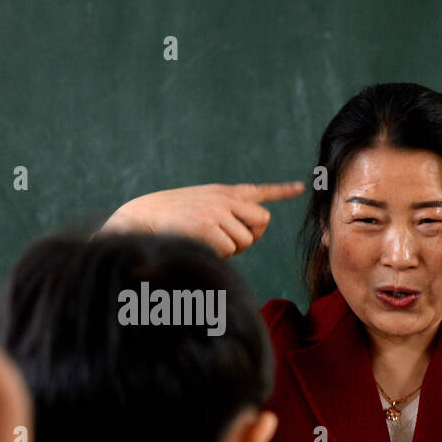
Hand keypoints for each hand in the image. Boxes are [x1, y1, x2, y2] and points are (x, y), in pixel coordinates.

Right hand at [101, 181, 305, 256]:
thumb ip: (225, 212)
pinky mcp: (208, 226)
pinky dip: (218, 255)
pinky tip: (200, 245)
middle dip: (250, 235)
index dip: (282, 190)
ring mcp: (217, 211)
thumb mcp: (200, 205)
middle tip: (228, 239)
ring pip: (245, 240)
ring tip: (205, 240)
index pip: (260, 191)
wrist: (141, 217)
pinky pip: (229, 250)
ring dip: (230, 248)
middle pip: (262, 221)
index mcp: (224, 193)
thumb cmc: (169, 218)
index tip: (300, 187)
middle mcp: (225, 198)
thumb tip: (246, 235)